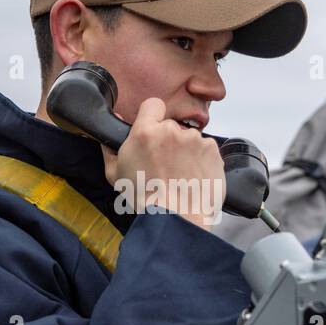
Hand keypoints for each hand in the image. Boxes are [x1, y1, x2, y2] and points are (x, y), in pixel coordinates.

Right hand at [101, 97, 224, 230]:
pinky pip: (206, 151)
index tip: (153, 131)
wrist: (176, 220)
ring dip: (186, 152)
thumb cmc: (144, 200)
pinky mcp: (214, 152)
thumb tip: (114, 124)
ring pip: (189, 140)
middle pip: (171, 127)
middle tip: (164, 164)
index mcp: (146, 132)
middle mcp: (173, 131)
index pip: (153, 104)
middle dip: (168, 141)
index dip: (153, 116)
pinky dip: (201, 161)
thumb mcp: (115, 174)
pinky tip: (194, 178)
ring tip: (181, 176)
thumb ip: (111, 146)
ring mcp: (196, 141)